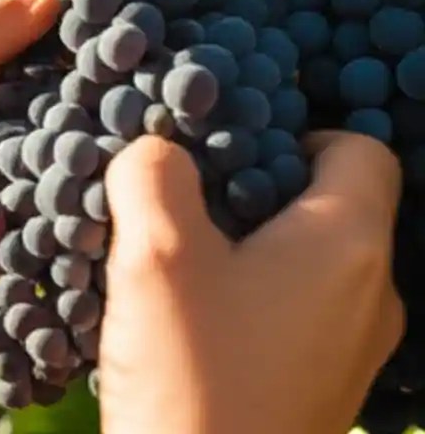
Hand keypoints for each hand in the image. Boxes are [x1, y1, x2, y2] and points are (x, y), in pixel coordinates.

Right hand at [99, 133, 404, 433]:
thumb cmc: (190, 379)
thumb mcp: (153, 255)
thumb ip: (152, 176)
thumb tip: (155, 151)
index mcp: (348, 246)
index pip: (359, 149)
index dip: (292, 133)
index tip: (223, 157)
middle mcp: (370, 295)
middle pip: (328, 206)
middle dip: (250, 194)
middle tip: (180, 209)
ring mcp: (351, 350)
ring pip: (304, 264)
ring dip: (241, 252)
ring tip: (170, 271)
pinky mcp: (320, 388)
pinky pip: (292, 316)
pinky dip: (245, 303)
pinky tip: (183, 327)